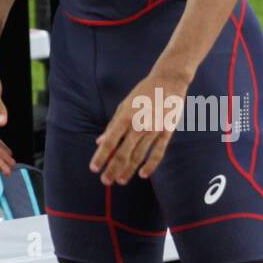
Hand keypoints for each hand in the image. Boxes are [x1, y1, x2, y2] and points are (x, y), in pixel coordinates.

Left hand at [90, 70, 190, 184]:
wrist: (169, 81)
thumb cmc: (143, 92)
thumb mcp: (124, 105)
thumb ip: (112, 125)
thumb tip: (99, 142)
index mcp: (125, 117)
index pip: (110, 142)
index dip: (100, 157)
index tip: (94, 169)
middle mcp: (138, 125)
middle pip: (123, 153)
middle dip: (112, 169)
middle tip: (106, 181)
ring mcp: (154, 129)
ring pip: (139, 156)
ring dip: (129, 171)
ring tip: (120, 181)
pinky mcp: (167, 132)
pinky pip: (158, 153)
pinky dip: (150, 165)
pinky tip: (142, 174)